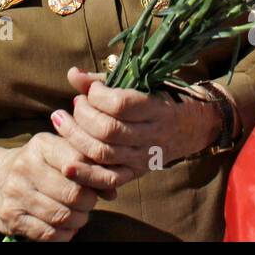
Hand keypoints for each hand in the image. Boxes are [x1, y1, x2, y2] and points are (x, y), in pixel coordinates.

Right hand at [0, 138, 118, 241]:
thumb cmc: (36, 165)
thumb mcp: (57, 154)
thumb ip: (87, 165)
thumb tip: (113, 189)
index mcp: (41, 145)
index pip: (80, 163)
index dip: (98, 177)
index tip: (104, 185)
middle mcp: (25, 167)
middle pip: (74, 193)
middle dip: (88, 202)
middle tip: (89, 202)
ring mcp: (15, 193)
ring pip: (62, 216)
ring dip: (78, 220)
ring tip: (78, 214)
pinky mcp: (11, 217)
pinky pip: (48, 234)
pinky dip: (64, 234)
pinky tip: (65, 227)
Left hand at [52, 68, 220, 180]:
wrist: (191, 127)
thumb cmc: (161, 97)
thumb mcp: (141, 82)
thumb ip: (105, 80)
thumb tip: (73, 74)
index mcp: (156, 109)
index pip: (120, 105)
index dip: (97, 95)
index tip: (92, 88)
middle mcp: (151, 136)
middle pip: (108, 130)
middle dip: (83, 115)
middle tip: (77, 103)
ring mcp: (143, 157)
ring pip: (103, 154)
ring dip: (75, 136)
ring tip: (63, 120)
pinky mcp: (136, 173)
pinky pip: (108, 180)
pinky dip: (86, 174)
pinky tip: (67, 165)